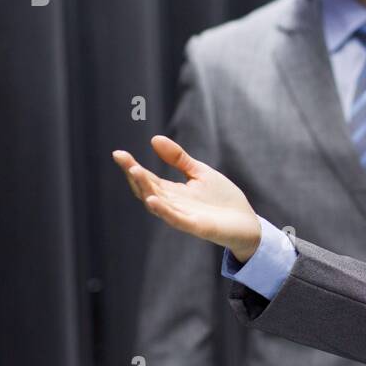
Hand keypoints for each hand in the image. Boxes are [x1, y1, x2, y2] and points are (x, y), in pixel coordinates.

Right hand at [112, 135, 261, 261]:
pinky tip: (152, 200)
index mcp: (173, 192)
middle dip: (135, 175)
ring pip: (158, 203)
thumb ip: (178, 158)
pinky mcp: (196, 226)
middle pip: (148, 190)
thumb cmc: (223, 199)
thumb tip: (154, 139)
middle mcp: (173, 204)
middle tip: (124, 160)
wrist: (247, 223)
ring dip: (145, 189)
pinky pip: (176, 219)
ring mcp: (183, 216)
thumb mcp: (199, 172)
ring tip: (135, 172)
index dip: (132, 166)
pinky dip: (163, 210)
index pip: (147, 178)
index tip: (118, 153)